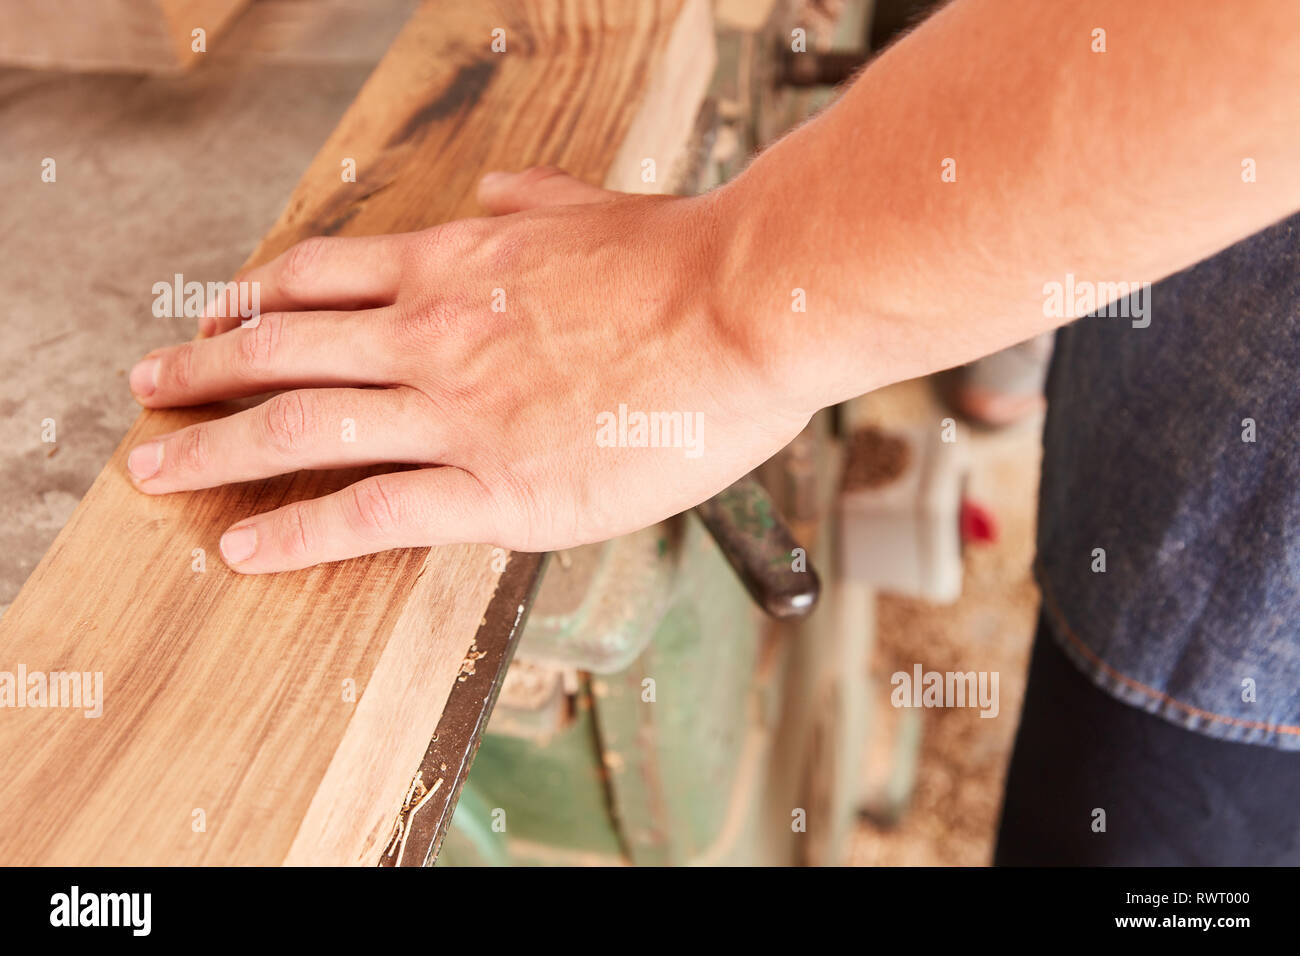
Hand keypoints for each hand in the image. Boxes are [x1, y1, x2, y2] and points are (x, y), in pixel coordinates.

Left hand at [125, 168, 809, 571]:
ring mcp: (458, 412)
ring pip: (302, 429)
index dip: (253, 301)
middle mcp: (433, 335)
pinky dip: (296, 534)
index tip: (216, 321)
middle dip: (200, 373)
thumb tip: (500, 187)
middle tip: (147, 392)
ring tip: (157, 471)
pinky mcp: (498, 488)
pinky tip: (247, 552)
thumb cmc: (684, 264)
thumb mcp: (595, 210)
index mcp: (457, 266)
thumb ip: (534, 203)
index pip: (320, 279)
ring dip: (215, 451)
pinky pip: (370, 514)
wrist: (743, 308)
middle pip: (283, 349)